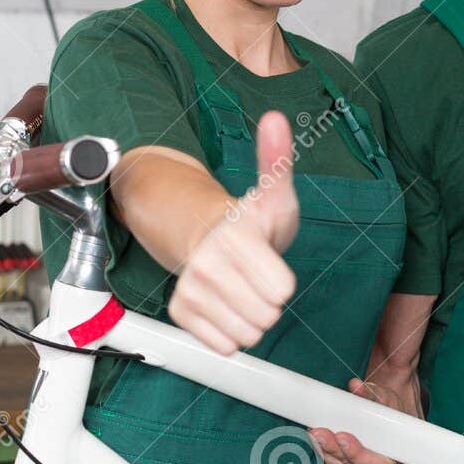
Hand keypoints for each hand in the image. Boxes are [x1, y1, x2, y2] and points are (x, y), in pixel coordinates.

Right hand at [168, 112, 298, 354]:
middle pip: (267, 314)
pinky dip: (229, 332)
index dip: (282, 279)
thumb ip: (277, 160)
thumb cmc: (249, 222)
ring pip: (247, 333)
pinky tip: (225, 305)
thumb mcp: (273, 193)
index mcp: (235, 236)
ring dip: (250, 318)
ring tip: (241, 290)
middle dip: (268, 300)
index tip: (267, 258)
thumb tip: (275, 119)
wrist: (206, 239)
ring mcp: (191, 288)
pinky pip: (223, 343)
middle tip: (254, 276)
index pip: (282, 289)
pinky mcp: (180, 311)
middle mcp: (208, 262)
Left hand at [309, 377, 400, 463]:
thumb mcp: (389, 404)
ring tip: (314, 431)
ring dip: (323, 449)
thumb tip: (355, 385)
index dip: (356, 452)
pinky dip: (321, 450)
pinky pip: (331, 463)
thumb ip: (374, 395)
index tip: (342, 436)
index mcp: (388, 460)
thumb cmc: (392, 417)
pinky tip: (314, 436)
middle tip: (319, 432)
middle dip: (333, 448)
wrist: (390, 425)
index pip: (372, 463)